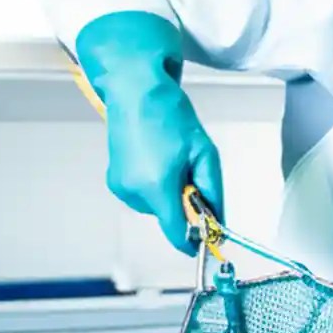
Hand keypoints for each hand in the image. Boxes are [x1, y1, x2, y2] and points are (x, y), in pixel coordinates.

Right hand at [105, 83, 223, 254]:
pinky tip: (155, 161)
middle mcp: (134, 192)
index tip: (208, 240)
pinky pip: (144, 197)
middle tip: (189, 171)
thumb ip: (213, 191)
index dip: (194, 241)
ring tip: (170, 160)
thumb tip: (218, 220)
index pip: (176, 232)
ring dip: (169, 194)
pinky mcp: (114, 182)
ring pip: (157, 208)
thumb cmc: (171, 115)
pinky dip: (155, 187)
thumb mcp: (204, 153)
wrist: (134, 91)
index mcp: (156, 186)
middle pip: (169, 217)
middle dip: (184, 204)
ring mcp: (120, 187)